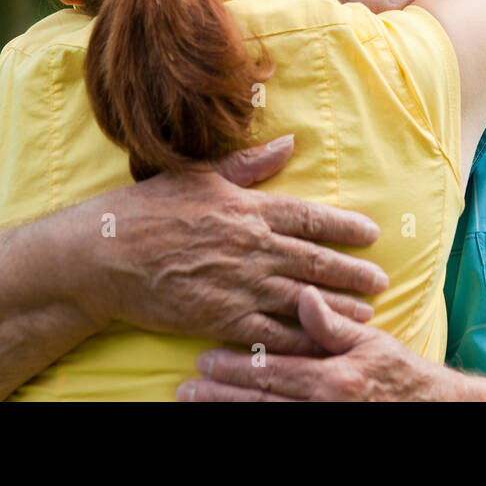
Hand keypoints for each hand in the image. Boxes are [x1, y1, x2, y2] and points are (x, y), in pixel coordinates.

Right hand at [83, 136, 389, 354]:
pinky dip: (299, 339)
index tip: (371, 234)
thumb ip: (250, 164)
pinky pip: (270, 332)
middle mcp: (251, 247)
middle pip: (315, 261)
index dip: (345, 227)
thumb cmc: (147, 208)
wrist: (103, 254)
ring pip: (301, 299)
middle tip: (382, 280)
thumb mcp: (200, 174)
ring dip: (337, 307)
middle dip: (353, 272)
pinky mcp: (220, 318)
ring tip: (366, 312)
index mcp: (248, 208)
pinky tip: (320, 343)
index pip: (310, 218)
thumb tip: (290, 142)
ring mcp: (238, 285)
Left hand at [178, 287, 485, 400]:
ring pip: (264, 420)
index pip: (272, 371)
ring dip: (227, 413)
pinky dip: (253, 425)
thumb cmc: (400, 374)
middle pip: (259, 402)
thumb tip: (303, 293)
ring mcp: (320, 425)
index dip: (235, 367)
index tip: (204, 360)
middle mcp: (321, 407)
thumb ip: (332, 323)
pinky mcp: (321, 435)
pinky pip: (280, 430)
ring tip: (194, 406)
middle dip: (219, 396)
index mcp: (331, 378)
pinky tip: (230, 419)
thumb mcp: (371, 344)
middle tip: (185, 389)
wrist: (432, 412)